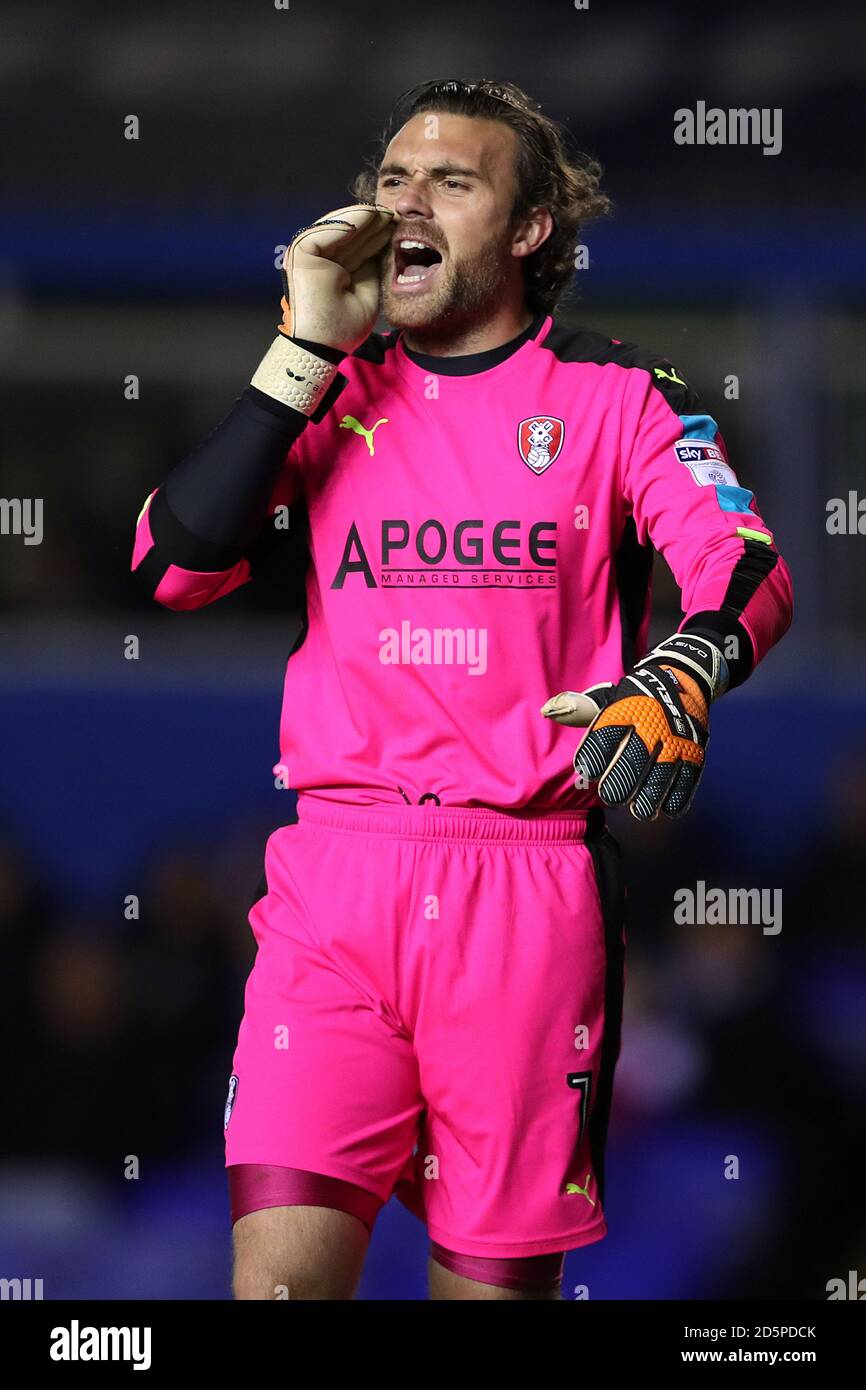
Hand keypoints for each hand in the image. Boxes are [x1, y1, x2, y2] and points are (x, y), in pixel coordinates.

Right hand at [279, 203, 394, 352]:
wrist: (321, 347)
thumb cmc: (342, 329)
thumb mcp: (368, 294)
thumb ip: (372, 269)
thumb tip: (382, 244)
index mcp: (335, 271)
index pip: (358, 248)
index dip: (377, 237)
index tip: (399, 228)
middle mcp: (321, 260)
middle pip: (350, 236)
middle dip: (373, 224)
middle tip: (395, 213)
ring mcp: (308, 255)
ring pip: (340, 229)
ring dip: (363, 218)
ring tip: (385, 211)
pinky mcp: (301, 251)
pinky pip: (328, 230)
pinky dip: (349, 221)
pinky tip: (369, 215)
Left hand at [540, 633, 725, 820]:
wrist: (684, 679)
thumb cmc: (635, 697)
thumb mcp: (608, 697)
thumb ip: (580, 709)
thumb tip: (548, 710)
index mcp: (625, 710)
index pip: (606, 734)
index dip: (595, 754)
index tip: (586, 771)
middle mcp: (651, 724)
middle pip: (635, 756)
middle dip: (622, 779)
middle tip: (611, 796)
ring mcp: (675, 738)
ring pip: (663, 770)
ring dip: (651, 794)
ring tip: (640, 811)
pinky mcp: (694, 750)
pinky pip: (689, 775)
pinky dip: (678, 794)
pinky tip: (666, 808)